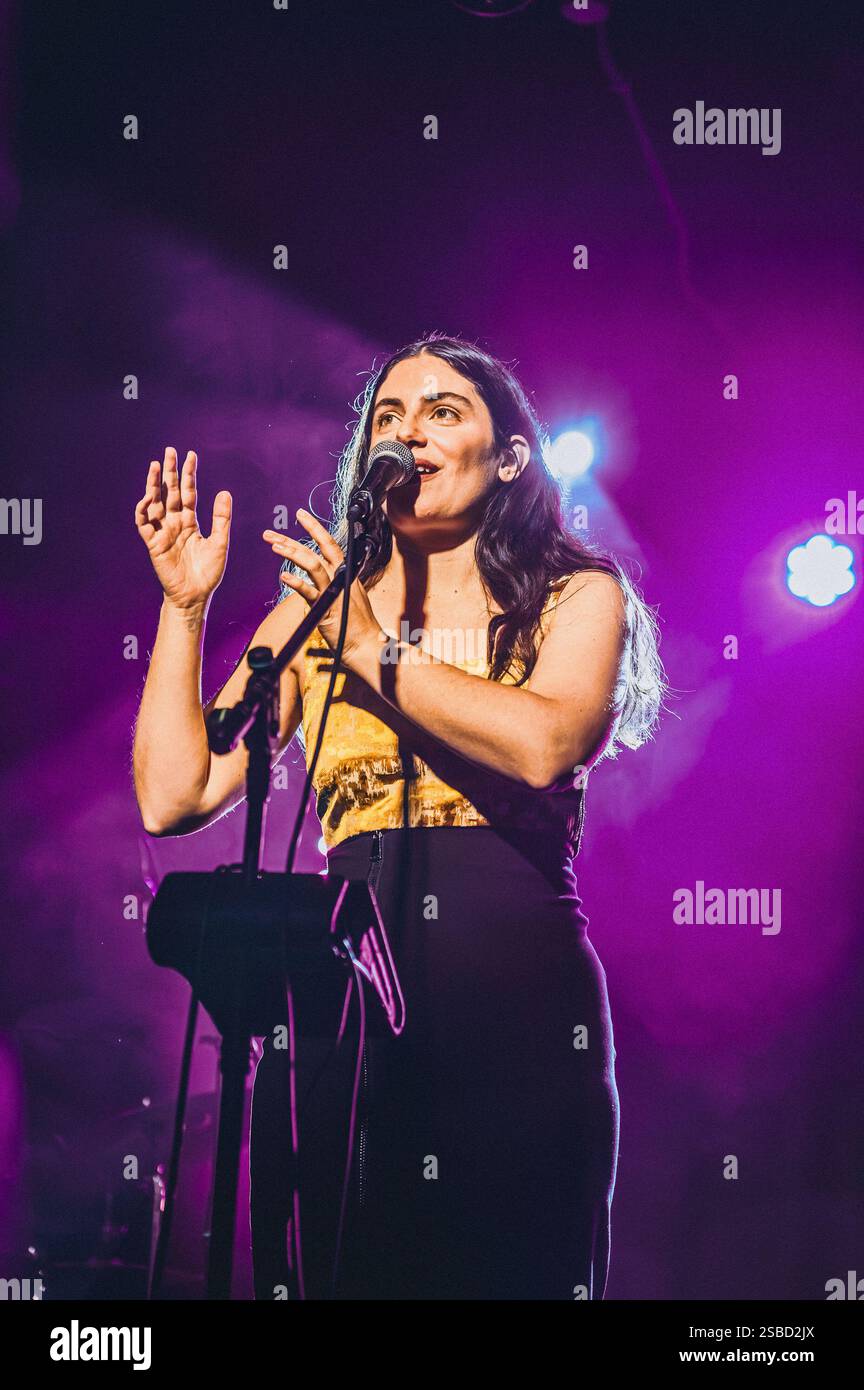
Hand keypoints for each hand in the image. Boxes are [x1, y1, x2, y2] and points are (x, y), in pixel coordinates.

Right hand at [135, 447, 231, 610]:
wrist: (195, 595)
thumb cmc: (208, 572)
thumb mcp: (219, 543)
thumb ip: (221, 519)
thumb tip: (224, 492)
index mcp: (190, 521)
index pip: (188, 492)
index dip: (189, 474)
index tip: (190, 455)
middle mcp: (175, 523)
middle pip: (170, 492)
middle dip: (170, 472)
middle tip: (169, 451)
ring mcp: (163, 532)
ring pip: (155, 503)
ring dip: (153, 485)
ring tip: (154, 465)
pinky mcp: (154, 543)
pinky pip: (145, 524)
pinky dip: (144, 510)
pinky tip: (148, 497)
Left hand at [263, 509, 382, 667]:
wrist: (367, 644)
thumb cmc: (356, 624)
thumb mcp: (348, 597)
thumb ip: (334, 585)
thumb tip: (320, 580)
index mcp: (345, 573)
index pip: (329, 543)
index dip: (314, 527)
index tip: (300, 514)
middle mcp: (340, 578)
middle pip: (314, 551)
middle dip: (290, 540)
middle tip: (269, 534)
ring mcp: (334, 591)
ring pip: (313, 565)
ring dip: (292, 553)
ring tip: (274, 546)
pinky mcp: (327, 608)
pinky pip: (310, 592)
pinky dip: (297, 582)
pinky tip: (284, 576)